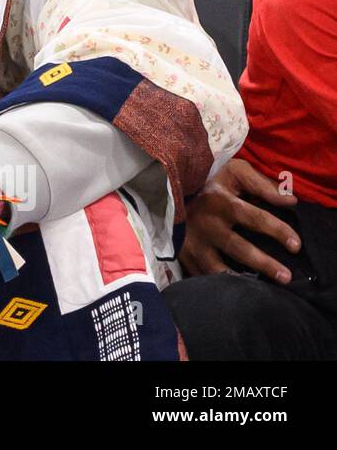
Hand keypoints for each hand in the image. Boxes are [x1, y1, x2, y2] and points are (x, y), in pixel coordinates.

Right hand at [180, 158, 299, 282]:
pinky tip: (234, 290)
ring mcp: (190, 241)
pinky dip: (219, 285)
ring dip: (240, 281)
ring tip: (259, 291)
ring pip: (218, 268)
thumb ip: (262, 184)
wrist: (166, 185)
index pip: (254, 218)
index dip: (277, 231)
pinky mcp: (181, 254)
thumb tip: (291, 202)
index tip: (296, 246)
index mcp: (219, 200)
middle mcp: (204, 223)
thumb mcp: (234, 172)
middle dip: (264, 264)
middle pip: (238, 248)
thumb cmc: (209, 179)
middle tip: (286, 277)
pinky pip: (202, 275)